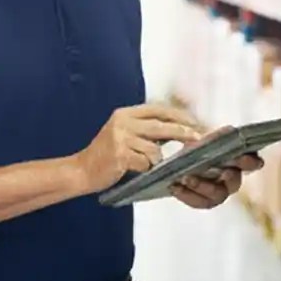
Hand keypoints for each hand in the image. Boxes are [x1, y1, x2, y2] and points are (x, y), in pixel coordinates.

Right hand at [73, 104, 200, 193]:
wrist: (82, 170)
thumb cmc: (107, 155)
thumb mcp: (125, 135)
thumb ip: (147, 130)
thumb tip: (178, 128)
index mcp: (124, 114)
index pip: (158, 109)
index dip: (178, 116)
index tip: (194, 123)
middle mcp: (122, 122)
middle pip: (160, 125)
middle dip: (182, 132)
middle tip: (198, 138)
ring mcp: (120, 138)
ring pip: (154, 149)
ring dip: (156, 159)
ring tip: (147, 164)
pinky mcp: (119, 155)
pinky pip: (145, 163)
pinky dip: (146, 168)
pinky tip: (137, 170)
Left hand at [170, 138, 264, 209]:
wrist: (178, 164)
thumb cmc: (197, 150)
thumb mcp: (205, 141)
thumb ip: (218, 138)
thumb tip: (230, 131)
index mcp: (238, 161)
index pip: (252, 162)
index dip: (251, 161)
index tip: (244, 156)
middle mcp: (232, 180)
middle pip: (234, 181)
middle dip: (229, 176)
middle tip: (221, 172)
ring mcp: (219, 193)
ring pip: (217, 194)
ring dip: (202, 186)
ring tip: (185, 177)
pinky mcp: (204, 201)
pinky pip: (199, 202)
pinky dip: (187, 194)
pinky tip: (174, 186)